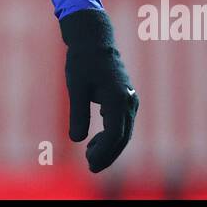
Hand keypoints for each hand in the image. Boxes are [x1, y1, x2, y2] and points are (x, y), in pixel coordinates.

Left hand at [59, 8, 138, 171]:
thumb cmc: (83, 61)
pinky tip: (95, 141)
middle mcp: (129, 100)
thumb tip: (77, 140)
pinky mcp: (126, 98)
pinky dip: (111, 136)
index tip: (88, 163)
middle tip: (90, 167)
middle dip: (107, 155)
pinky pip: (122, 123)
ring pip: (124, 132)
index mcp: (118, 98)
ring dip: (109, 147)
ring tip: (90, 156)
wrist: (94, 39)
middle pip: (122, 137)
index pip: (114, 134)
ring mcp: (130, 99)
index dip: (103, 152)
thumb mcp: (76, 87)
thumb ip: (78, 113)